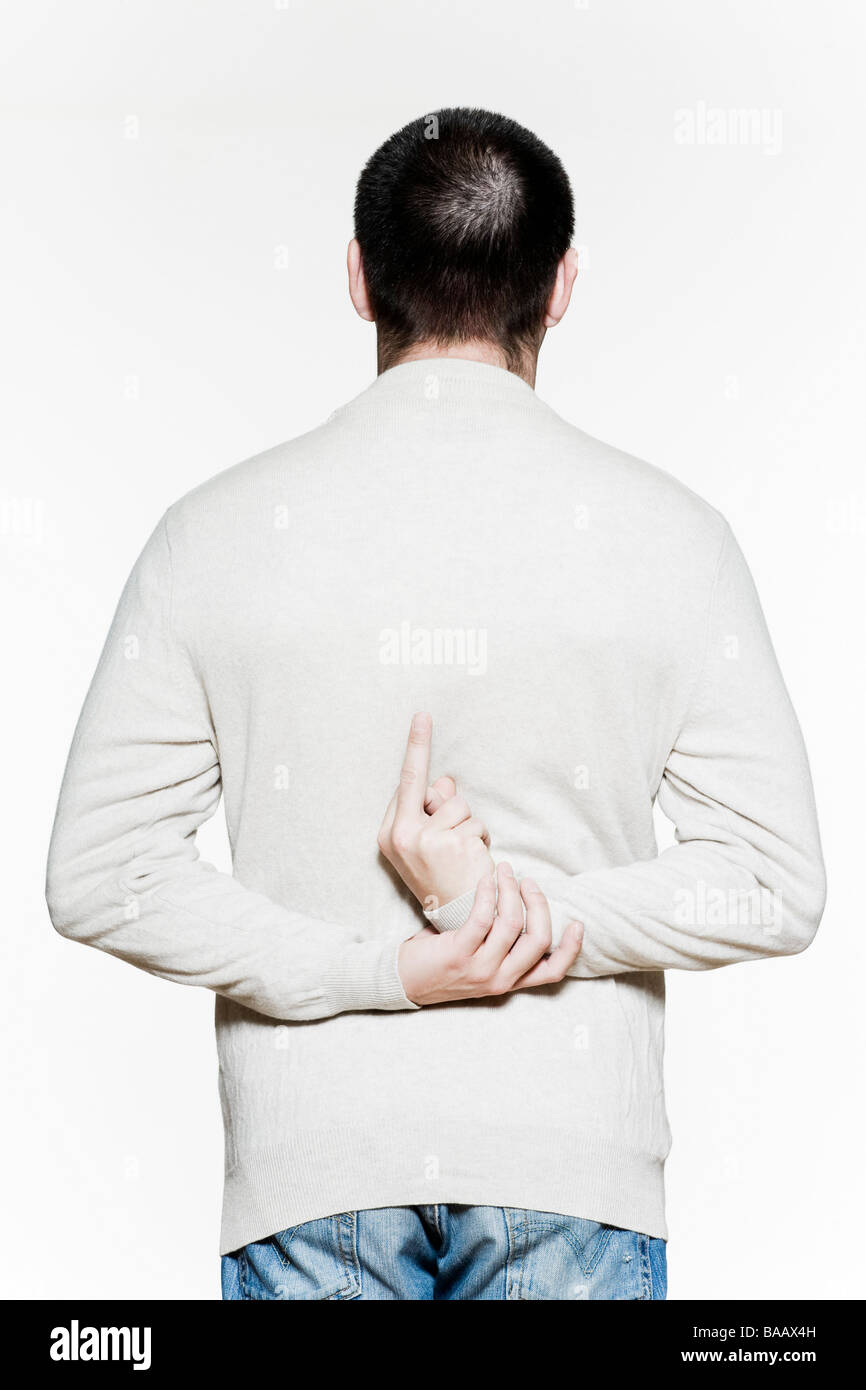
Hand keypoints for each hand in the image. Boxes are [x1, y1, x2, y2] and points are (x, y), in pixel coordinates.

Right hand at [378, 712, 493, 910]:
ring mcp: (425, 838)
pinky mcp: (451, 843)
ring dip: (469, 827)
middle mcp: (402, 834)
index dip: (417, 746)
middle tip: (438, 790)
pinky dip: (480, 839)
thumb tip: (445, 781)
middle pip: (434, 789)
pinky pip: (475, 823)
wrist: (455, 921)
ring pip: (459, 806)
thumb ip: (433, 808)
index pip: (406, 781)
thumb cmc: (442, 879)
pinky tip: (472, 862)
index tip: (422, 715)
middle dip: (442, 789)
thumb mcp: (428, 843)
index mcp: (390, 833)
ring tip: (462, 856)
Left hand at [397, 861, 583, 1005]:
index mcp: (508, 982)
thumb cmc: (440, 963)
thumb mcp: (479, 961)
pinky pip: (483, 917)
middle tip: (527, 882)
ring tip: (505, 871)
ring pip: (513, 924)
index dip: (571, 948)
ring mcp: (479, 969)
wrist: (402, 980)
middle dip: (538, 904)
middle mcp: (499, 979)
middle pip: (539, 940)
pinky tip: (485, 880)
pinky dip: (488, 893)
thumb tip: (521, 908)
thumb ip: (502, 945)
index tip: (577, 923)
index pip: (553, 971)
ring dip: (512, 890)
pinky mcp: (458, 954)